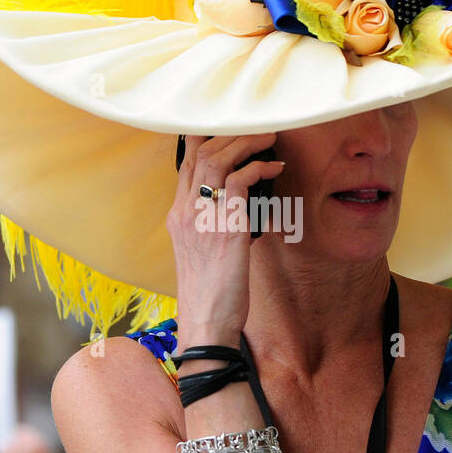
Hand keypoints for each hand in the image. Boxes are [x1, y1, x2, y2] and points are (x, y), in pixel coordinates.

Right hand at [166, 133, 284, 342]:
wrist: (206, 324)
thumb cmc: (211, 294)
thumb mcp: (202, 252)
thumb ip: (211, 225)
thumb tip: (236, 208)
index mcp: (178, 215)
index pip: (186, 164)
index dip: (206, 139)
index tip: (229, 129)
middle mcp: (186, 210)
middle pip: (201, 152)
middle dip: (231, 133)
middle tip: (258, 129)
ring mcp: (203, 217)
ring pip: (219, 158)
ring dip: (247, 142)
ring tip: (269, 138)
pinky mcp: (226, 226)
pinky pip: (239, 180)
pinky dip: (258, 167)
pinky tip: (274, 168)